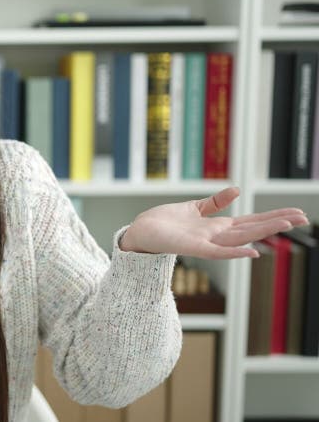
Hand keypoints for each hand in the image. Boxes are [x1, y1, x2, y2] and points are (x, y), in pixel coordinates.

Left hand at [119, 187, 308, 259]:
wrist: (141, 232)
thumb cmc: (165, 223)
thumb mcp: (193, 208)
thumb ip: (215, 203)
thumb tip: (237, 191)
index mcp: (217, 227)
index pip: (252, 221)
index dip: (274, 217)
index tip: (297, 212)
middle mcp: (216, 236)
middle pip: (253, 229)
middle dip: (278, 223)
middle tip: (304, 217)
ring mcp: (206, 243)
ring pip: (241, 238)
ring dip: (263, 233)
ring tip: (287, 226)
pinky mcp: (192, 247)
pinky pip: (217, 252)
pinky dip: (234, 253)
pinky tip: (253, 252)